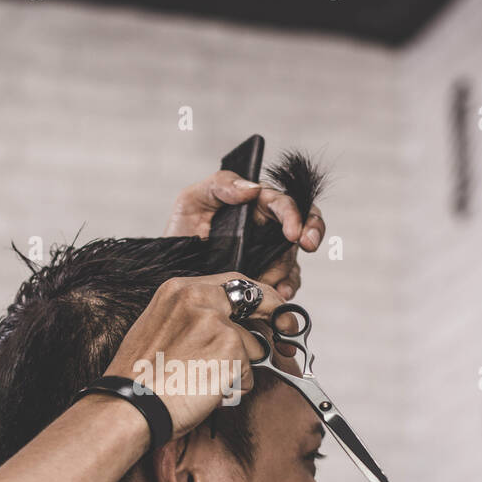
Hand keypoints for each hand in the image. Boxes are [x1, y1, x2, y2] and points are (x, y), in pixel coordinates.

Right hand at [103, 273, 284, 437]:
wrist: (130, 406)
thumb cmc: (139, 378)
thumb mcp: (159, 328)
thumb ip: (193, 317)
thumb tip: (228, 325)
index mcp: (178, 290)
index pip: (232, 282)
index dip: (258, 295)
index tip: (272, 305)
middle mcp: (199, 299)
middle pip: (256, 301)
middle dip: (275, 318)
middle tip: (287, 332)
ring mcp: (217, 323)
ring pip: (254, 345)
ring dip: (241, 368)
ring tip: (206, 381)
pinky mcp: (231, 351)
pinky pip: (250, 373)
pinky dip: (236, 388)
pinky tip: (208, 393)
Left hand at [163, 171, 325, 299]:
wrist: (169, 270)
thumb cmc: (181, 230)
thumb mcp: (193, 200)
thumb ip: (221, 185)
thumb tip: (252, 188)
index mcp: (255, 204)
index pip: (283, 202)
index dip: (295, 213)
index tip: (293, 232)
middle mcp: (267, 228)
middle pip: (303, 224)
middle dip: (312, 231)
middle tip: (308, 244)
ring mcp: (268, 255)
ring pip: (294, 259)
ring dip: (291, 271)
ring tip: (278, 284)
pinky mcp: (264, 279)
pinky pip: (285, 284)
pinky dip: (285, 290)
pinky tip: (278, 296)